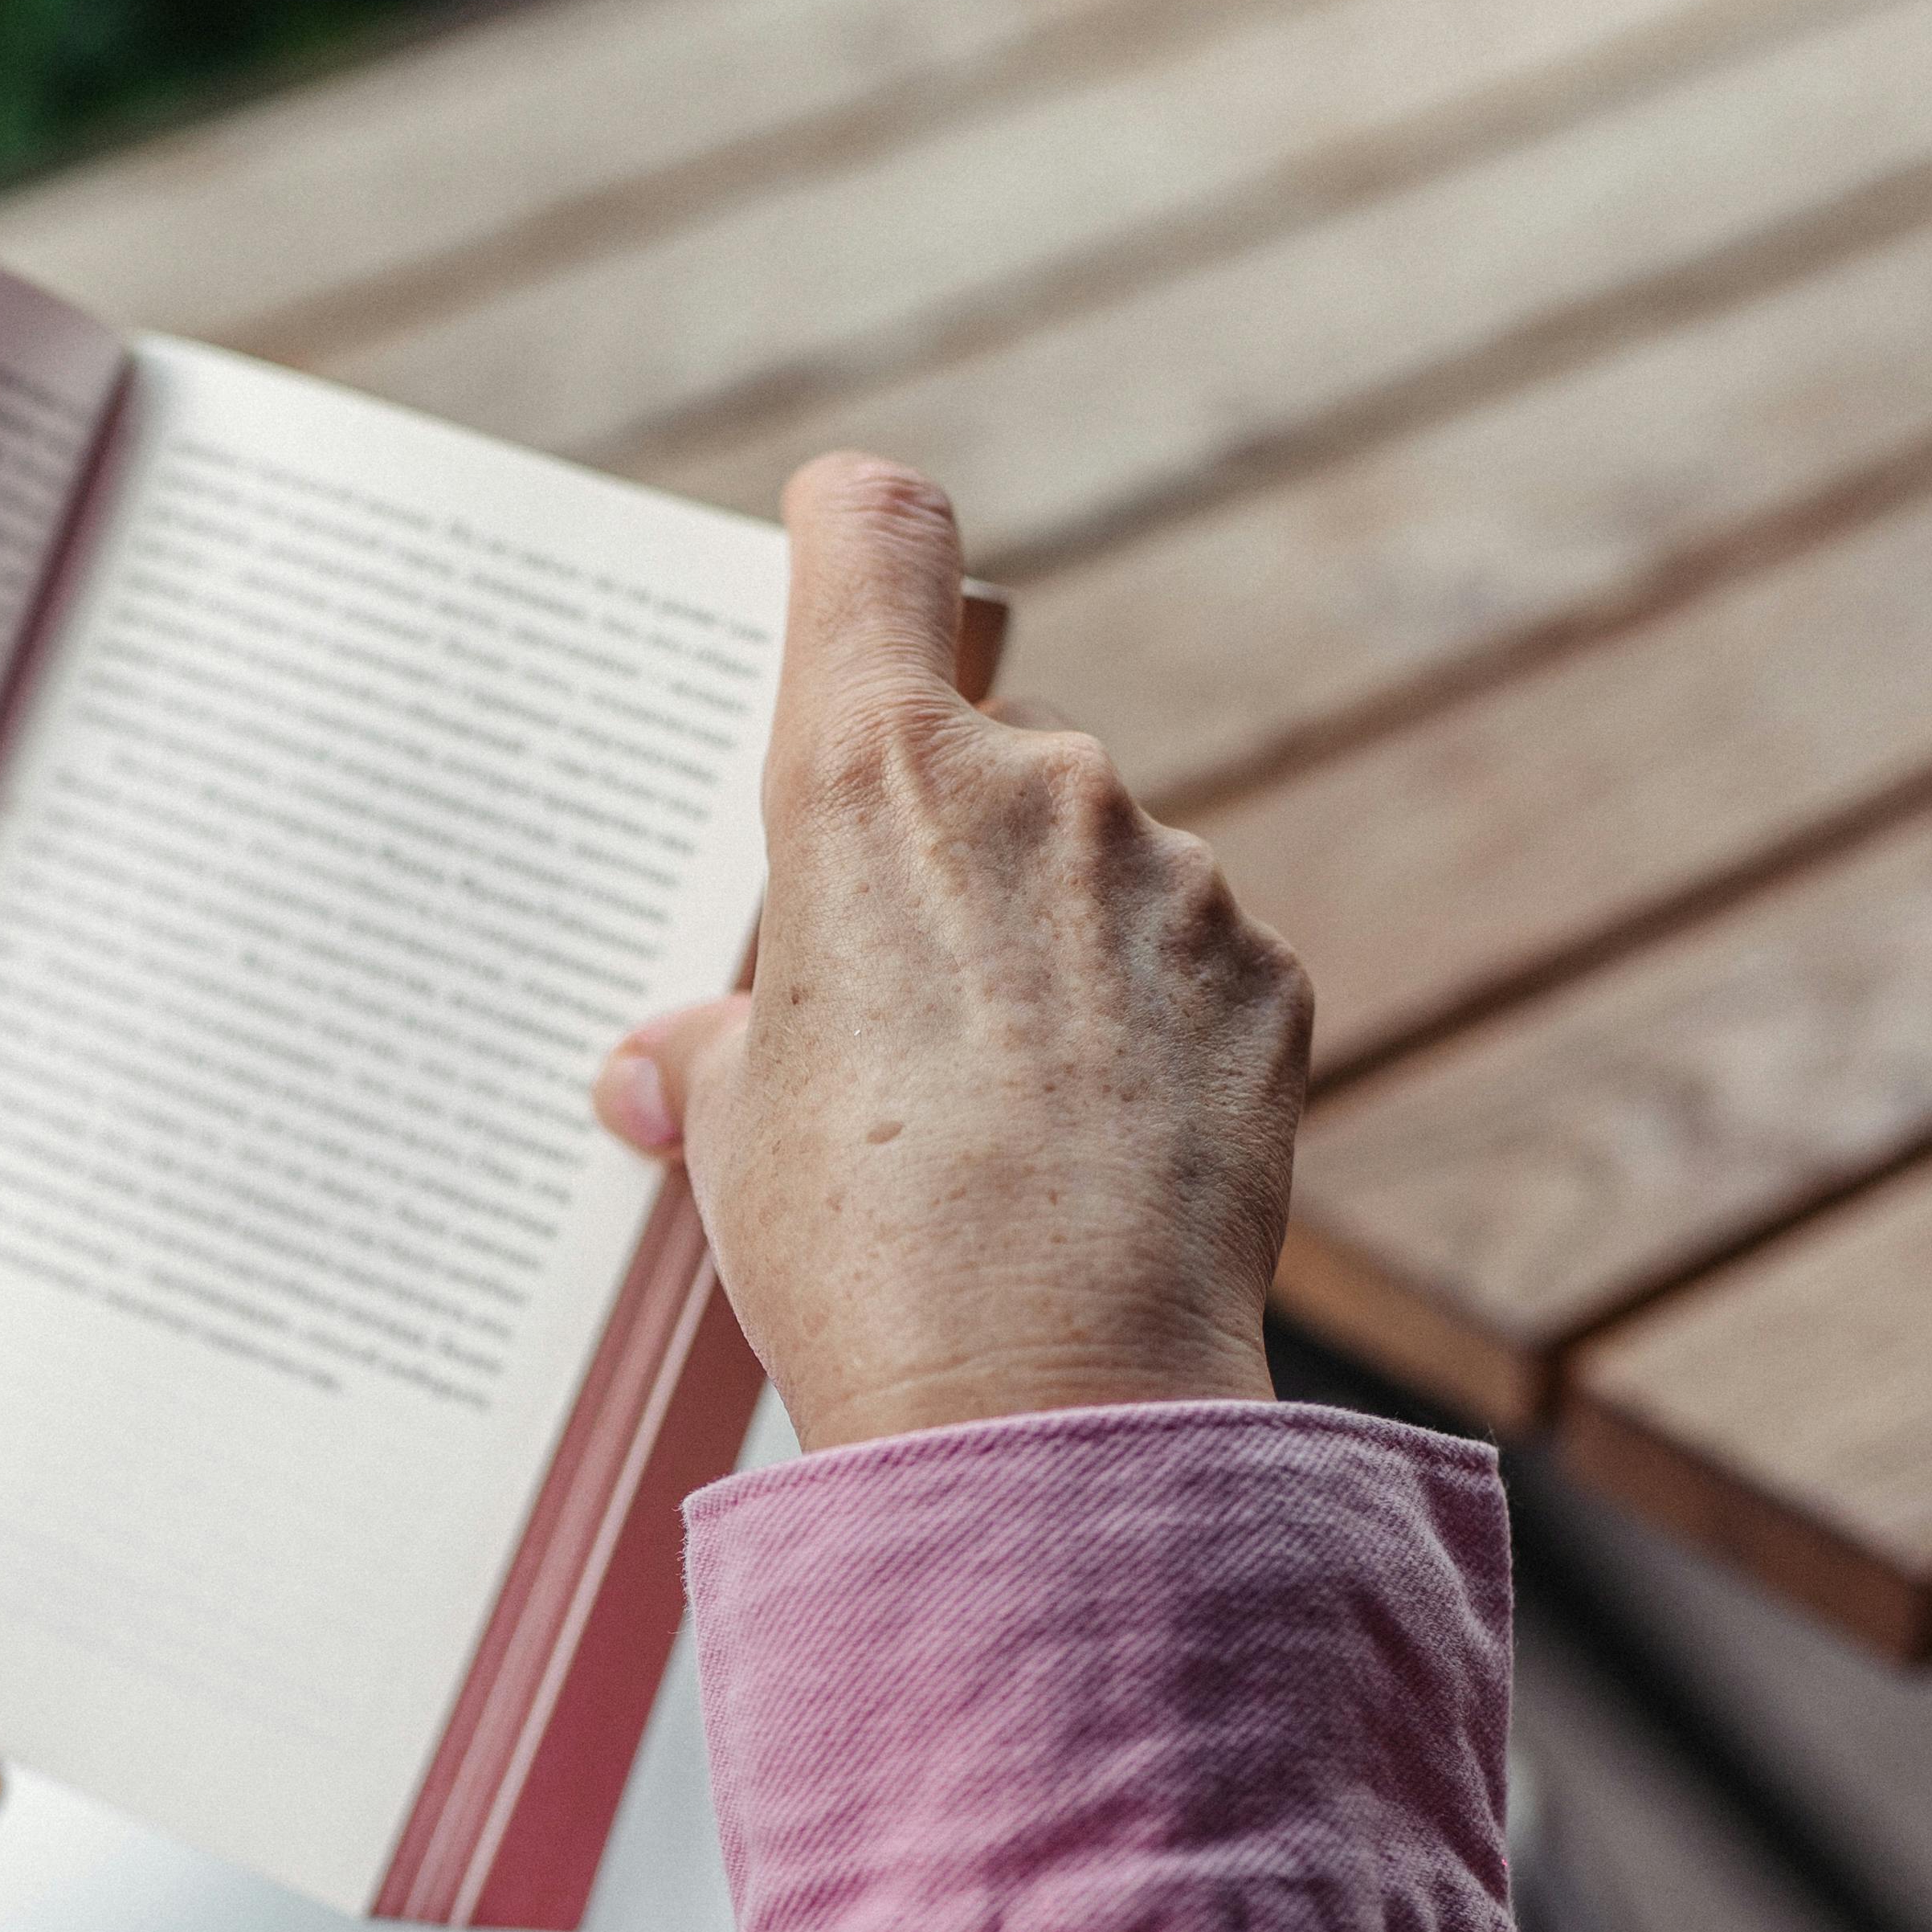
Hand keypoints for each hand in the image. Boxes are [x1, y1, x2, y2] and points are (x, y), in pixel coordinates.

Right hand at [592, 453, 1309, 1449]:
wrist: (1047, 1400)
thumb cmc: (857, 1253)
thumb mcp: (734, 1132)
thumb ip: (721, 1045)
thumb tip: (666, 1057)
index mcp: (871, 777)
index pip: (875, 541)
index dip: (851, 532)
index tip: (836, 547)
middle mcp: (1040, 784)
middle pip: (984, 753)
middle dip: (945, 862)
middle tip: (902, 1018)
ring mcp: (1171, 878)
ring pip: (1092, 872)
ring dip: (1053, 954)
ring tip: (1006, 1123)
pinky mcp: (1265, 979)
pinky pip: (1187, 970)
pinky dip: (1150, 1036)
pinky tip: (1108, 1154)